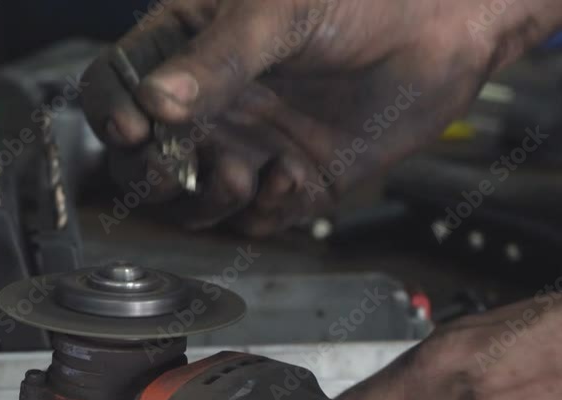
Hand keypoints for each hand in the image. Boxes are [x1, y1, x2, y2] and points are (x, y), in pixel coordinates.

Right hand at [82, 0, 561, 235]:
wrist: (449, 27)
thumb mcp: (278, 12)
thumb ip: (215, 60)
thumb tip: (153, 102)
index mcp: (188, 45)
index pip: (116, 83)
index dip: (112, 112)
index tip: (136, 129)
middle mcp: (209, 102)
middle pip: (141, 155)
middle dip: (151, 171)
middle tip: (174, 169)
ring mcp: (246, 144)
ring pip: (191, 198)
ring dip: (209, 196)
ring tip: (245, 170)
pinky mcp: (288, 181)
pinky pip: (253, 217)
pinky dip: (266, 209)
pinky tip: (293, 176)